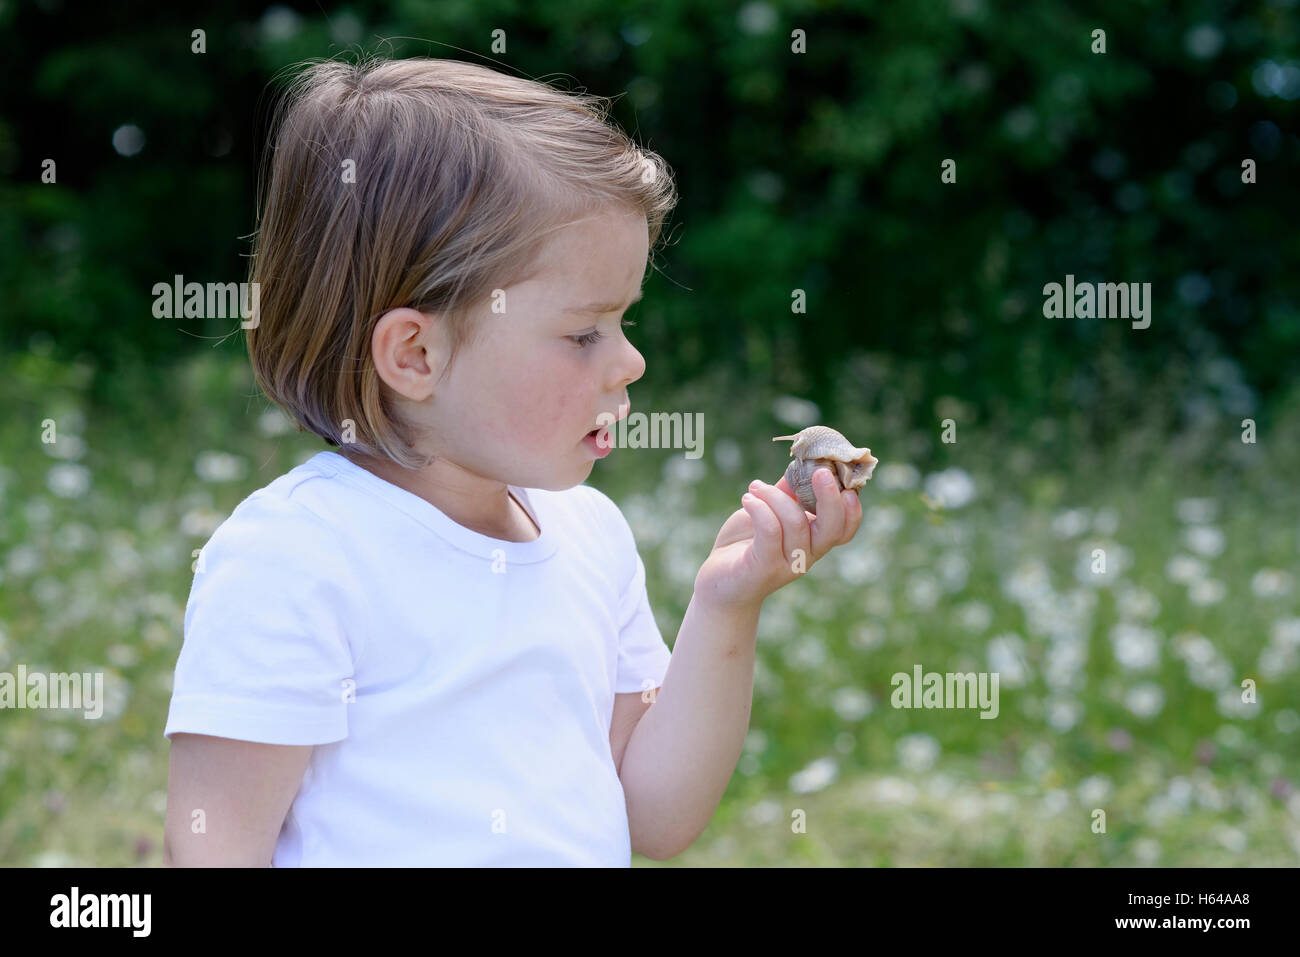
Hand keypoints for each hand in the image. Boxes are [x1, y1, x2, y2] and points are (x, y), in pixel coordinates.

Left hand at [693, 467, 863, 610]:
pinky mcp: (764, 568)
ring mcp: (787, 564)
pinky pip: (770, 531)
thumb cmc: (744, 545)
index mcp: (813, 541)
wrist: (719, 583)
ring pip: (795, 522)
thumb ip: (787, 494)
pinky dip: (760, 508)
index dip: (852, 508)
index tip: (843, 481)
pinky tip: (747, 499)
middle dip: (829, 497)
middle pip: (833, 528)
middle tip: (819, 471)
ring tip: (755, 488)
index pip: (845, 529)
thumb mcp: (768, 513)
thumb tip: (800, 465)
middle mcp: (807, 555)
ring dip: (774, 496)